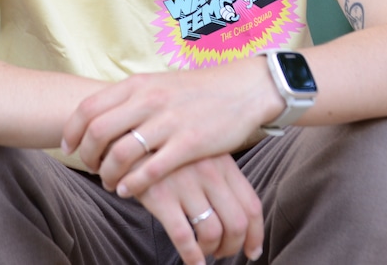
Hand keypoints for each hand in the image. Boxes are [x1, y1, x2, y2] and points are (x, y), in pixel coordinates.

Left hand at [60, 62, 278, 198]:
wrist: (242, 89)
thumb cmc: (197, 90)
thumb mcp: (158, 84)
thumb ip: (131, 98)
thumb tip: (100, 115)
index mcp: (138, 84)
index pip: (89, 108)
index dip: (72, 132)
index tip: (69, 148)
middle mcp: (149, 100)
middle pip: (98, 132)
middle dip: (86, 157)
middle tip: (89, 169)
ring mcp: (169, 122)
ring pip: (121, 153)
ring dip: (108, 174)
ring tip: (111, 183)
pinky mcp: (189, 143)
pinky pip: (150, 169)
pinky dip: (133, 184)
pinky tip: (129, 191)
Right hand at [137, 154, 263, 264]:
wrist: (130, 134)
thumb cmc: (169, 149)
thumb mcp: (201, 153)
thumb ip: (220, 176)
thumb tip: (238, 213)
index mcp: (223, 163)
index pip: (251, 205)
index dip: (256, 234)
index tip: (252, 251)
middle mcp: (209, 173)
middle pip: (237, 223)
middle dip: (233, 246)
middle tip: (223, 253)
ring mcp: (186, 184)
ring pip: (212, 232)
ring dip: (211, 251)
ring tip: (203, 253)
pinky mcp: (161, 196)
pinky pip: (183, 236)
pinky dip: (191, 257)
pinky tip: (191, 263)